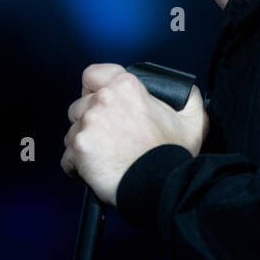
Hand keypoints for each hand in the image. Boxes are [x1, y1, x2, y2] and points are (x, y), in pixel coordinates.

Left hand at [61, 63, 208, 207]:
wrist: (161, 185)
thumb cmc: (172, 156)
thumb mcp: (192, 119)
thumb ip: (187, 98)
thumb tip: (182, 92)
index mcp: (126, 87)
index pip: (93, 74)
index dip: (94, 89)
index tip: (101, 102)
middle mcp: (103, 99)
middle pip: (79, 106)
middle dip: (90, 122)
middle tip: (109, 138)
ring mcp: (88, 123)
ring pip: (72, 132)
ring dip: (84, 145)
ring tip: (104, 158)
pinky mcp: (79, 147)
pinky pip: (67, 158)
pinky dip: (77, 167)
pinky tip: (95, 171)